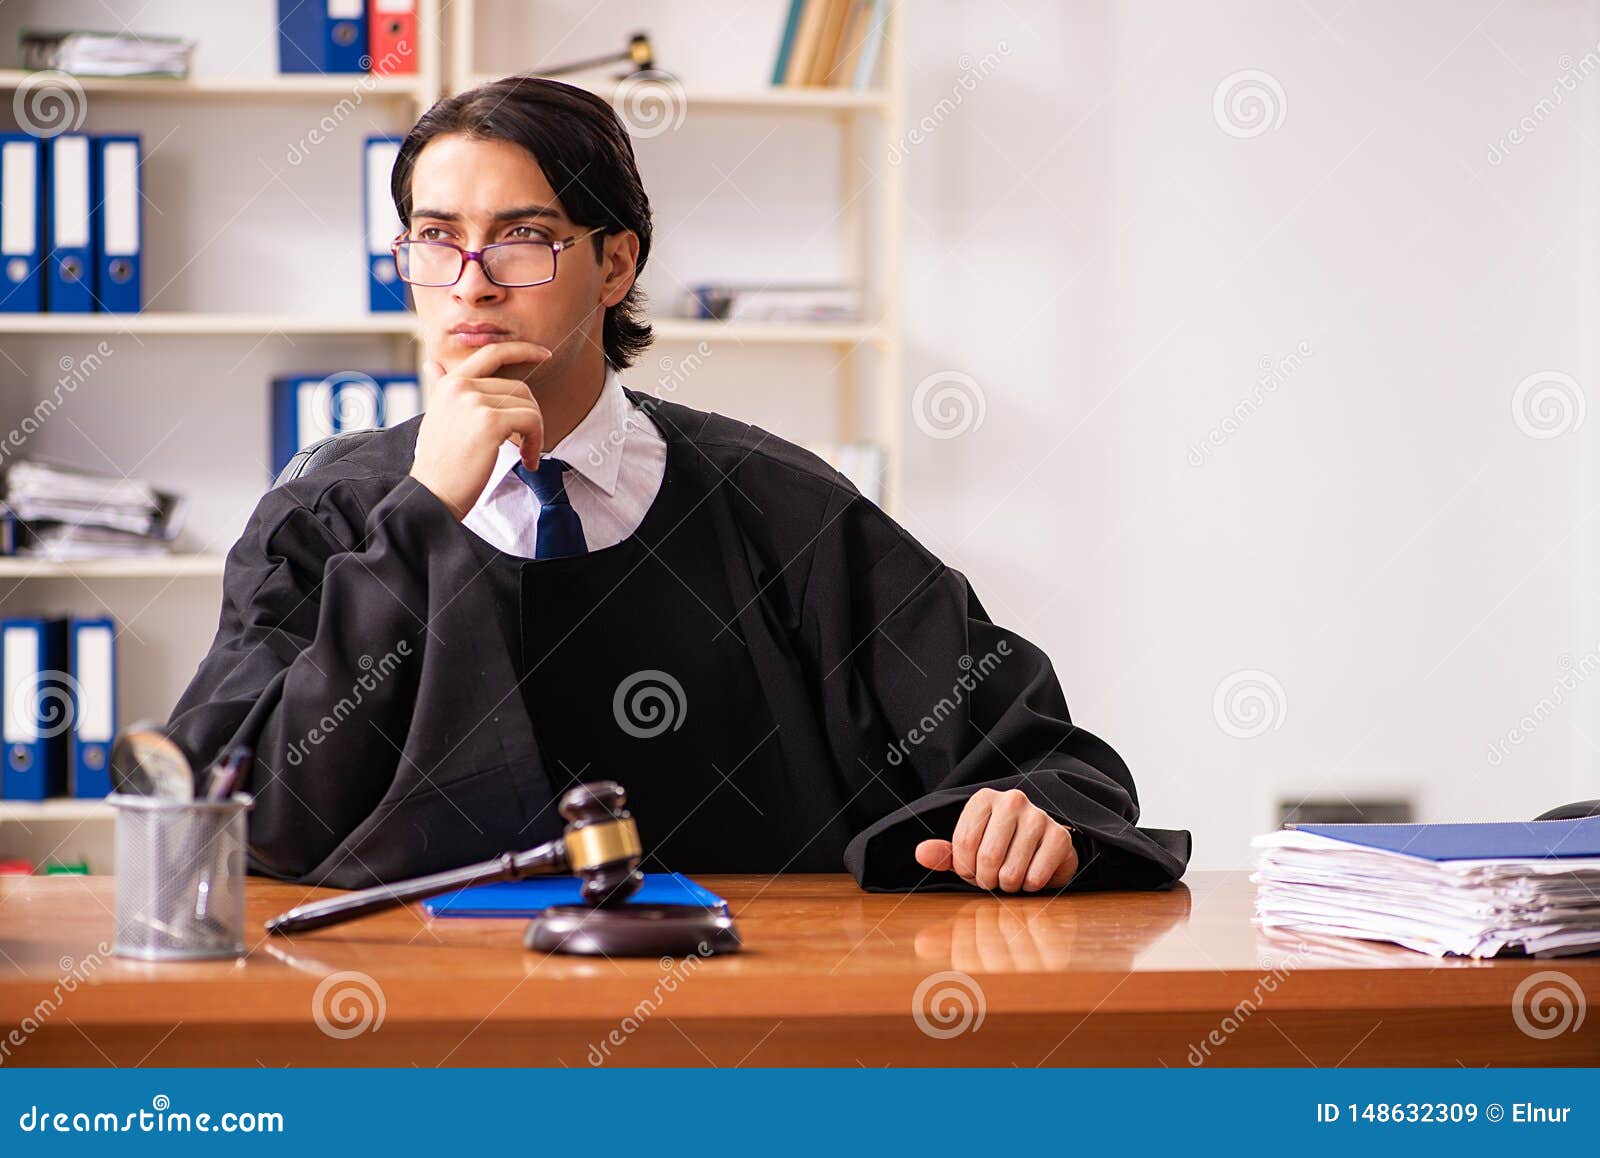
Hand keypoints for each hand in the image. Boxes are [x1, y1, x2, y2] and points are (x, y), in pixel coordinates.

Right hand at [409, 341, 550, 518]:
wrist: (433, 493)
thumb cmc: (439, 463)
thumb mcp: (435, 416)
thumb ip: (439, 388)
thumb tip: (430, 364)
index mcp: (450, 383)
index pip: (491, 352)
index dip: (522, 349)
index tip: (544, 354)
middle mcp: (461, 387)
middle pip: (518, 387)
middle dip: (530, 415)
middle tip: (527, 442)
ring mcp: (475, 402)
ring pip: (528, 405)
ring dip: (535, 433)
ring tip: (526, 455)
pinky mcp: (490, 422)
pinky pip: (532, 421)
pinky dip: (536, 442)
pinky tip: (527, 460)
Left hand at [914, 788, 1079, 892]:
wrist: (1043, 850)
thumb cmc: (999, 850)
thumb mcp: (967, 852)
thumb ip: (943, 854)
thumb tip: (920, 854)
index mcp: (984, 799)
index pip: (963, 843)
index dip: (965, 868)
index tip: (972, 870)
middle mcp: (1012, 800)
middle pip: (987, 857)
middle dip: (986, 880)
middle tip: (992, 879)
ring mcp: (1039, 816)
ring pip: (1011, 871)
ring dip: (1008, 886)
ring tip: (1011, 878)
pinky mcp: (1060, 837)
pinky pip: (1035, 877)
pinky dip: (1029, 886)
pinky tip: (1031, 875)